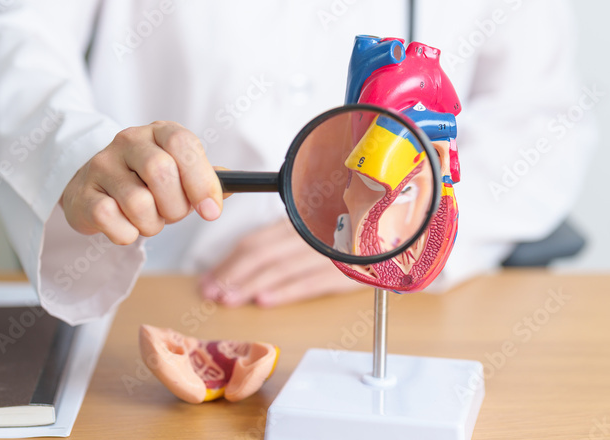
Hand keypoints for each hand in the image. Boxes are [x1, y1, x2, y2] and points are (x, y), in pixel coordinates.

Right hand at [60, 121, 223, 244]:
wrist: (92, 187)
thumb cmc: (145, 182)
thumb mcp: (178, 173)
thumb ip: (206, 180)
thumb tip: (232, 187)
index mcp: (159, 132)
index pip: (183, 145)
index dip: (201, 180)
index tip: (211, 211)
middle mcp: (128, 141)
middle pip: (161, 172)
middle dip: (175, 206)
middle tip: (171, 214)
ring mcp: (102, 165)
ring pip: (138, 203)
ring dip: (151, 223)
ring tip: (146, 219)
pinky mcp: (83, 194)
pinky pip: (113, 221)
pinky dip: (126, 233)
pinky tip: (124, 224)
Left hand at [200, 219, 363, 307]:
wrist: (399, 234)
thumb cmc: (352, 236)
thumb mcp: (315, 232)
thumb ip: (284, 243)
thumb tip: (245, 266)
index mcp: (299, 223)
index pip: (255, 241)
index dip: (229, 261)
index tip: (210, 279)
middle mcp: (310, 235)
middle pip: (262, 254)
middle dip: (233, 275)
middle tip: (212, 293)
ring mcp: (328, 252)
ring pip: (281, 268)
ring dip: (251, 285)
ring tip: (230, 299)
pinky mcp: (346, 271)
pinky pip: (311, 281)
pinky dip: (287, 291)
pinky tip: (266, 300)